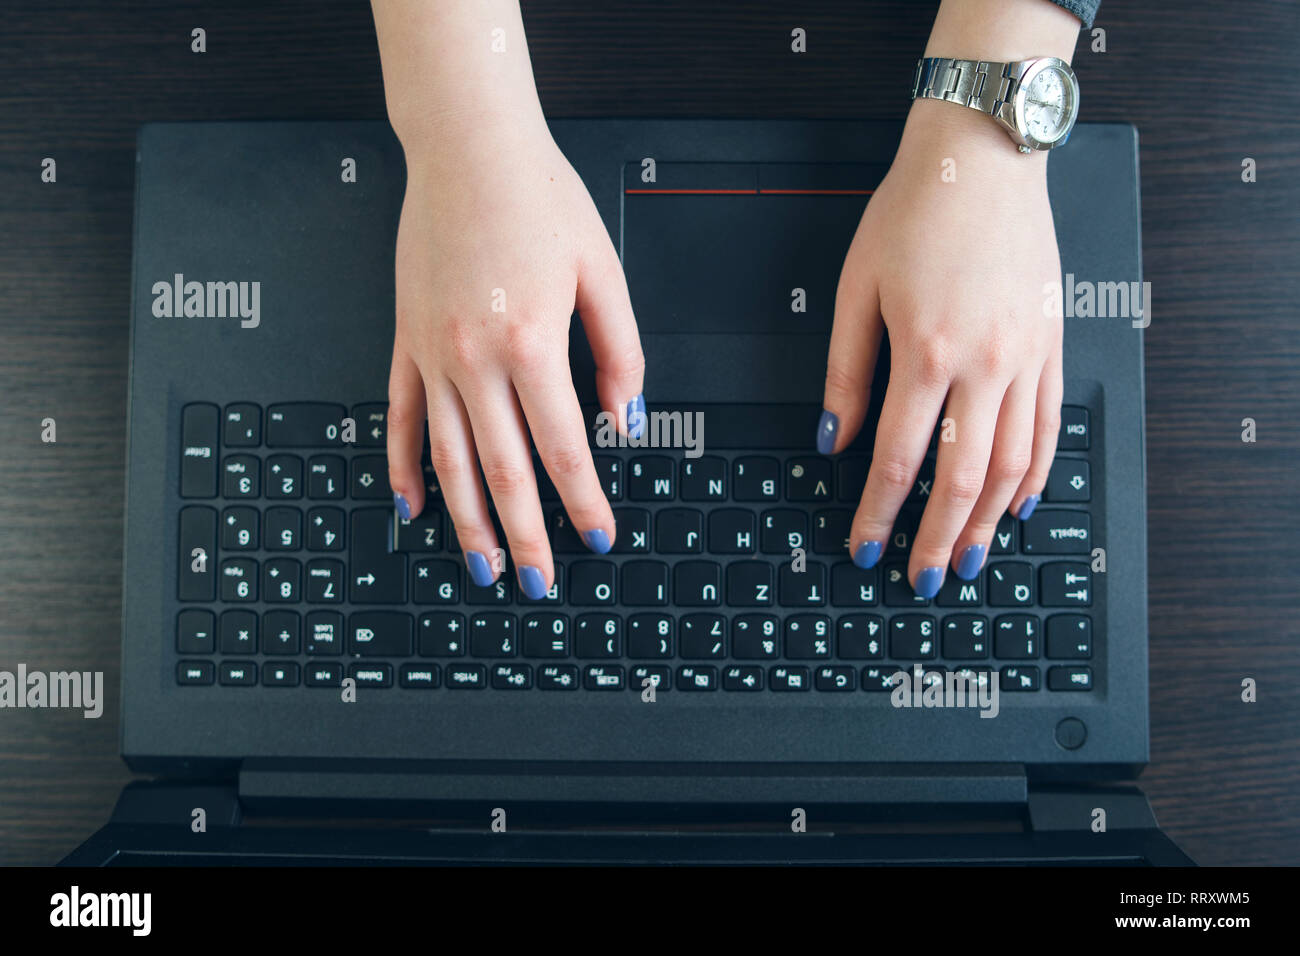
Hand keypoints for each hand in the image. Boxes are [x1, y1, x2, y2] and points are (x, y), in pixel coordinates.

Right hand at [385, 114, 643, 597]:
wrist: (467, 147)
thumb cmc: (537, 197)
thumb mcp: (602, 270)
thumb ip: (620, 350)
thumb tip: (628, 417)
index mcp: (532, 344)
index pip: (565, 448)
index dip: (584, 502)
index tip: (598, 537)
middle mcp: (475, 359)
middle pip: (503, 471)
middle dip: (525, 535)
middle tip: (538, 582)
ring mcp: (433, 355)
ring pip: (449, 459)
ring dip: (466, 520)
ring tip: (481, 566)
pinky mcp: (406, 342)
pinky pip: (402, 418)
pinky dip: (404, 467)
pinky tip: (413, 505)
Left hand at [819, 100, 1062, 596]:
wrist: (981, 160)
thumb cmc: (914, 215)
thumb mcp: (856, 289)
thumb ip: (844, 374)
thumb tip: (830, 441)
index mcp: (926, 350)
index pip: (896, 458)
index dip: (877, 512)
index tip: (865, 546)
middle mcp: (984, 362)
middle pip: (961, 477)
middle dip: (936, 538)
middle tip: (921, 580)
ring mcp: (1026, 358)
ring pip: (1013, 465)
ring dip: (988, 523)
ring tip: (969, 561)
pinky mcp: (1051, 346)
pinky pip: (1048, 428)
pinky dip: (1035, 475)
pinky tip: (1018, 506)